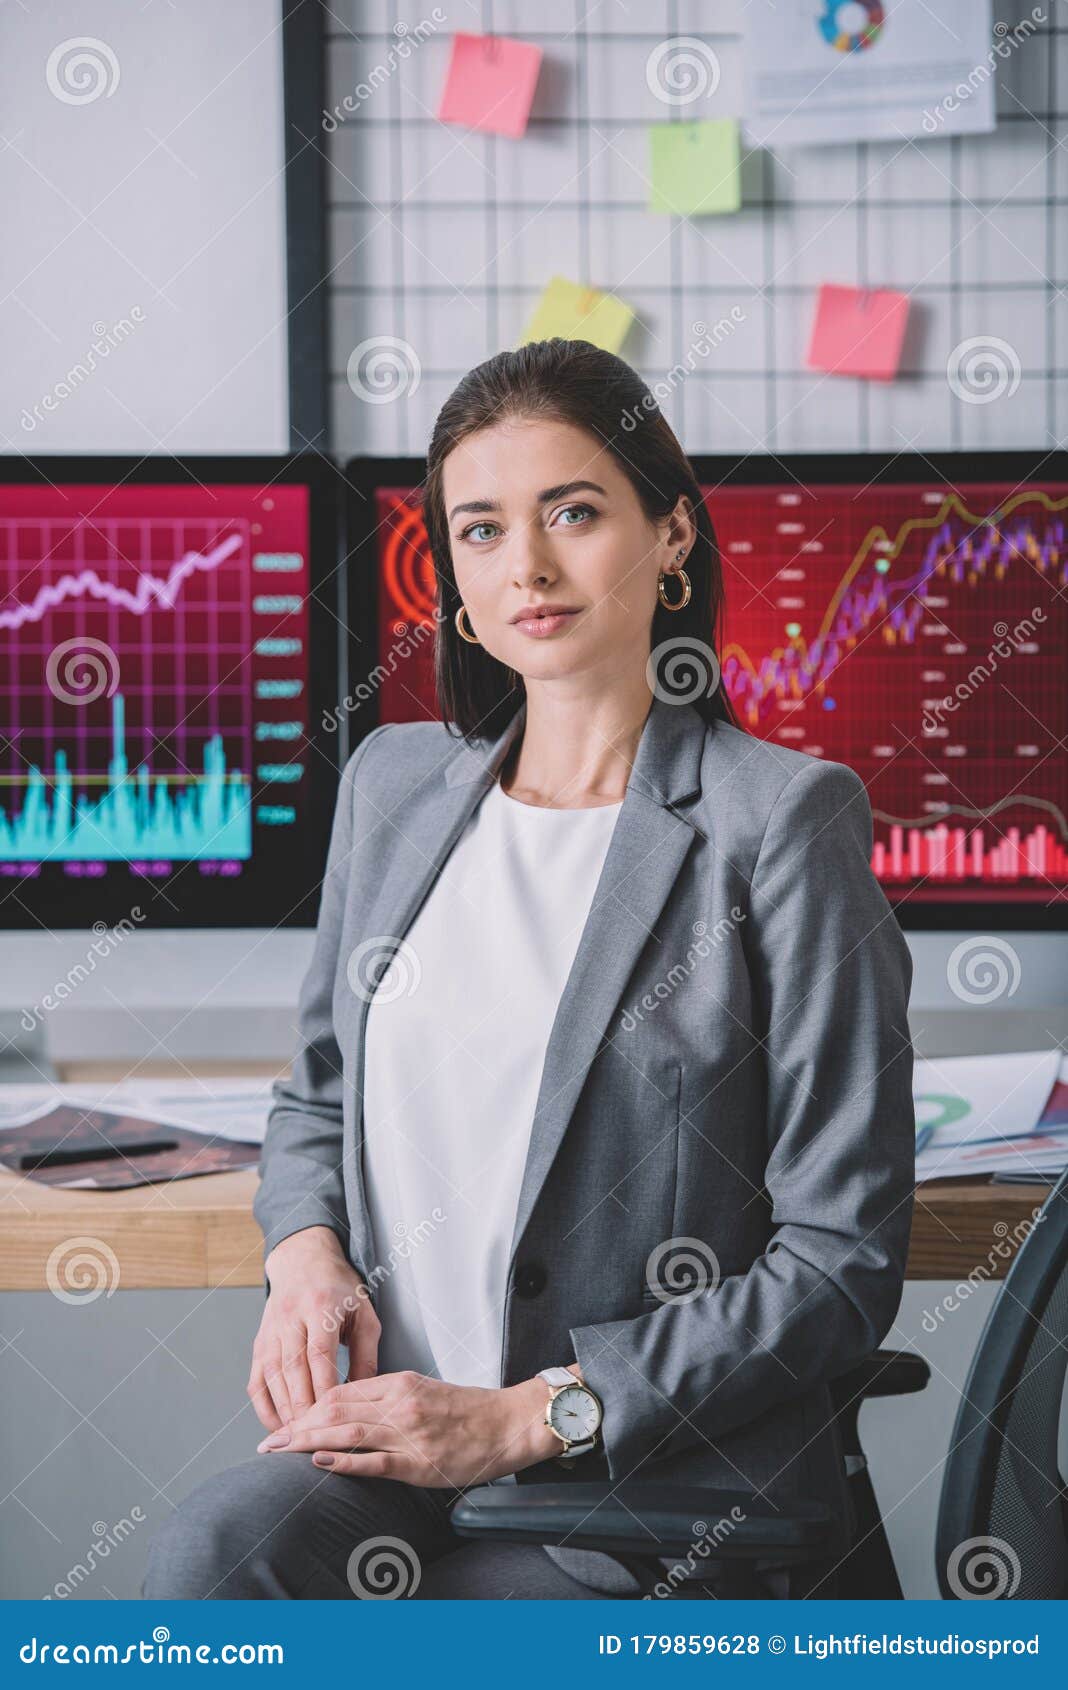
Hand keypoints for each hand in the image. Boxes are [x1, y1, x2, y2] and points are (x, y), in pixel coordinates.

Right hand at [248, 1226, 380, 1433]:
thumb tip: (367, 1396)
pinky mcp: (259, 1343)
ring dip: (284, 1411)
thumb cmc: (341, 1290)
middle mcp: (290, 1318)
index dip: (325, 1389)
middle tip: (317, 1439)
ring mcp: (271, 1331)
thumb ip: (367, 1353)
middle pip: (293, 1370)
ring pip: (272, 1377)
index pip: (319, 1354)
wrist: (303, 1261)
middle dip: (304, 1407)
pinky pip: (256, 1380)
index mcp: (320, 1306)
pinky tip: (278, 1426)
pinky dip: (264, 1407)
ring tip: (299, 1439)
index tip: (336, 1418)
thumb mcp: (364, 1312)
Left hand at [255, 1368, 562, 1487]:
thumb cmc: (469, 1410)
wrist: (508, 1423)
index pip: (341, 1392)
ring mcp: (408, 1433)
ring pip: (347, 1433)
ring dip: (307, 1443)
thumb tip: (350, 1411)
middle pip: (335, 1411)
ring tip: (279, 1451)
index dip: (308, 1407)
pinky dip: (343, 1463)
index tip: (286, 1420)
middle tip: (268, 1441)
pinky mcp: (418, 1462)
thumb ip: (388, 1397)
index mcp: (399, 1383)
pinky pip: (374, 1462)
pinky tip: (319, 1464)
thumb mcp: (424, 1390)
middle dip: (296, 1426)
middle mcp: (399, 1404)